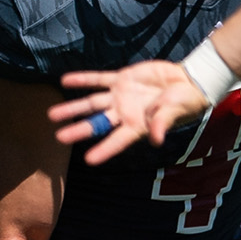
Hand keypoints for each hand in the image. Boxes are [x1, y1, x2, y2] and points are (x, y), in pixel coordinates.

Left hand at [49, 61, 210, 163]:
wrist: (187, 80)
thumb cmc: (183, 102)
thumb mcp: (173, 112)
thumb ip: (161, 124)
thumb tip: (156, 140)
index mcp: (136, 126)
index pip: (117, 140)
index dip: (104, 150)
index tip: (88, 160)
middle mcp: (124, 113)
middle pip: (97, 123)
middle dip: (79, 129)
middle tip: (59, 137)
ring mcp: (120, 96)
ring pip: (92, 103)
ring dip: (73, 107)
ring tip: (52, 115)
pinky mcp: (121, 79)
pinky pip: (98, 79)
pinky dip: (82, 80)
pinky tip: (65, 81)